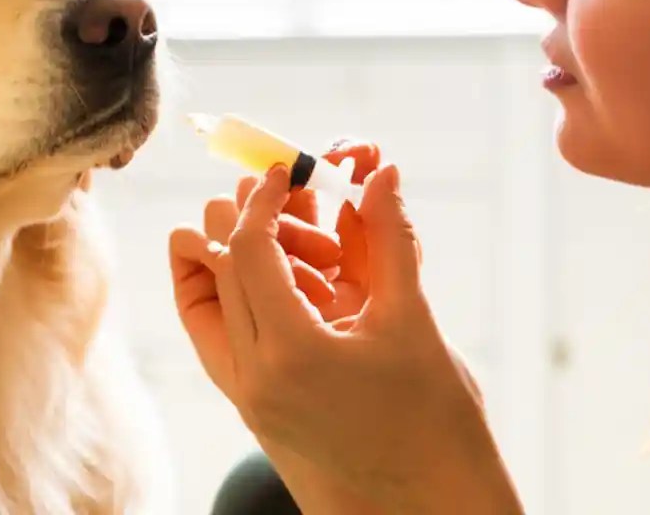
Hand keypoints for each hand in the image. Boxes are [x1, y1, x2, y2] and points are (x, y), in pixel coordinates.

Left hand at [169, 150, 521, 513]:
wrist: (431, 512)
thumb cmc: (437, 423)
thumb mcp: (413, 321)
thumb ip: (390, 238)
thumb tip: (381, 172)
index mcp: (290, 352)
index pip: (248, 249)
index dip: (266, 199)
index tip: (288, 168)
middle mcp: (251, 377)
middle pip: (222, 269)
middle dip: (252, 219)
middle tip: (285, 187)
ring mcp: (245, 396)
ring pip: (212, 302)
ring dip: (241, 255)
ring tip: (287, 230)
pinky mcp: (251, 408)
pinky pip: (218, 336)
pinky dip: (232, 295)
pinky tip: (269, 270)